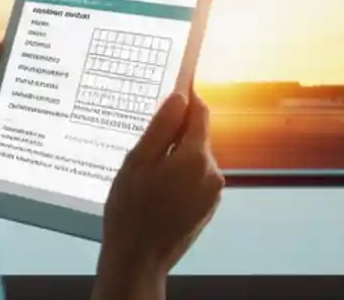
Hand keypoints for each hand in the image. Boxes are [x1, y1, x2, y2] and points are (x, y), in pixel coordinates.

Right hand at [94, 89, 224, 299]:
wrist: (138, 259)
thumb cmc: (130, 209)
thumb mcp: (137, 162)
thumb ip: (161, 127)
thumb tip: (179, 97)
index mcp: (196, 157)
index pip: (199, 112)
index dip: (186, 97)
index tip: (172, 85)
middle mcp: (213, 172)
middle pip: (197, 136)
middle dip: (174, 132)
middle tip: (144, 143)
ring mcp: (213, 192)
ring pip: (195, 158)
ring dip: (176, 156)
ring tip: (146, 172)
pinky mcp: (208, 207)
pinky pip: (196, 178)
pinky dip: (180, 175)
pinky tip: (157, 190)